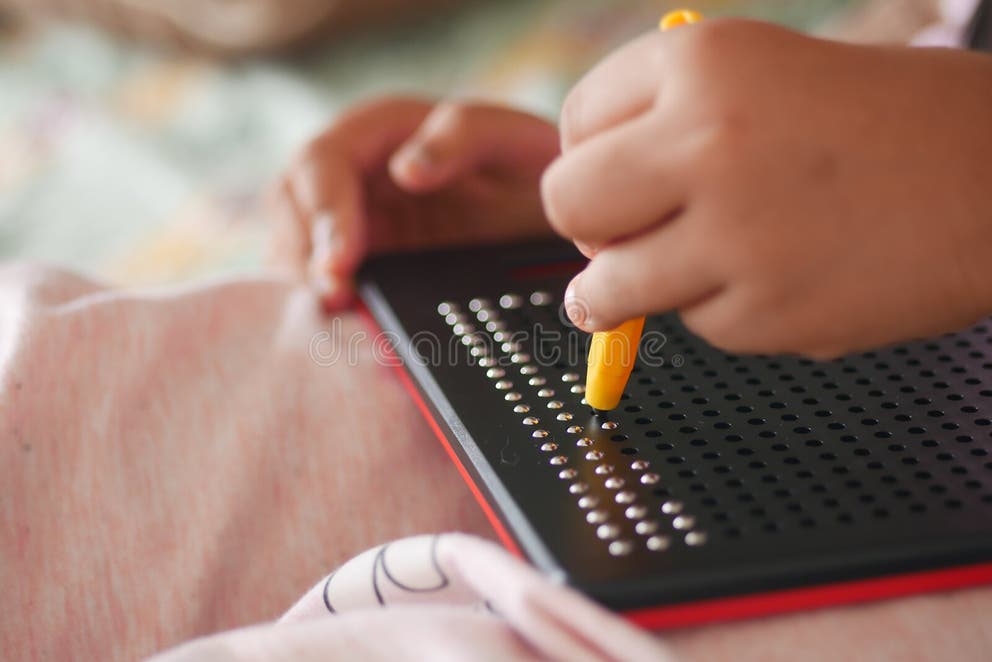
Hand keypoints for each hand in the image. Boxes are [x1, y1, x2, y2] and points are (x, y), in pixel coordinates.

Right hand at [272, 97, 558, 306]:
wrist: (550, 220)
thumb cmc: (533, 171)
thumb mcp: (515, 141)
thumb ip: (464, 134)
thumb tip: (405, 169)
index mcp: (381, 129)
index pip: (321, 163)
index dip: (323, 214)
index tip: (341, 263)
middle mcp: (353, 172)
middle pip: (289, 207)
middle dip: (305, 257)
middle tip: (336, 304)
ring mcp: (348, 220)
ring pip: (293, 249)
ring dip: (307, 287)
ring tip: (342, 322)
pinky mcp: (354, 264)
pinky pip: (317, 285)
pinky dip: (324, 310)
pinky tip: (352, 333)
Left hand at [542, 19, 991, 357]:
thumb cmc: (887, 121)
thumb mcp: (769, 73)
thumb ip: (670, 121)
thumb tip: (592, 203)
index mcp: (702, 64)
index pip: (576, 124)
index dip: (590, 156)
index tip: (615, 176)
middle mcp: (706, 144)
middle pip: (567, 204)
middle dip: (587, 227)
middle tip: (616, 238)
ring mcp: (734, 236)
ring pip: (608, 287)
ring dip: (620, 291)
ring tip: (666, 276)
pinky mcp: (767, 314)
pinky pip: (697, 324)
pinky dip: (724, 310)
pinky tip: (780, 277)